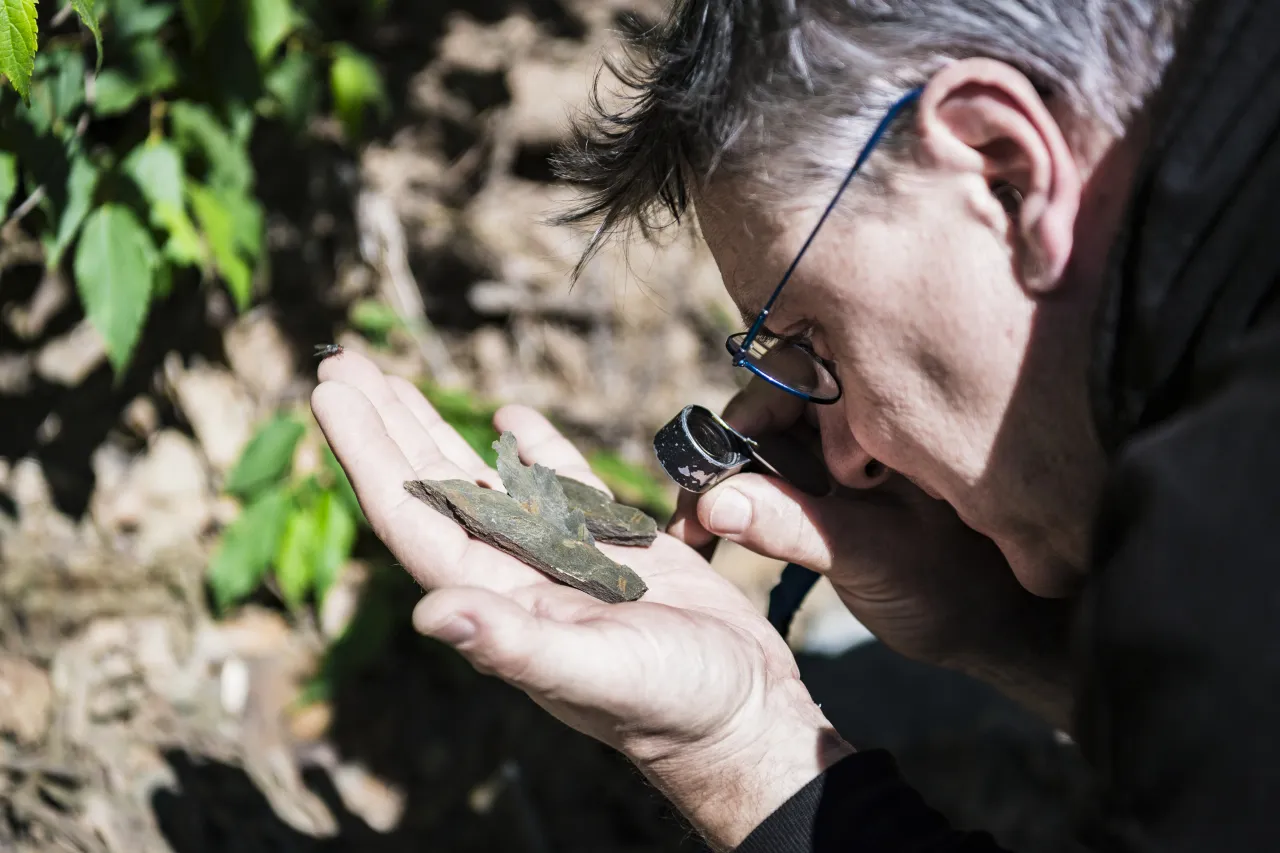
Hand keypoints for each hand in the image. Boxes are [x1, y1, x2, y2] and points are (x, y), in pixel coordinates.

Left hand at [311, 351, 851, 849]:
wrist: (743, 717)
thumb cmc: (673, 708)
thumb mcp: (598, 672)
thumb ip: (516, 643)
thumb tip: (430, 615)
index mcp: (496, 600)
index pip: (411, 516)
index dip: (366, 453)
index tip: (330, 393)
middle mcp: (515, 574)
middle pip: (432, 487)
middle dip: (386, 427)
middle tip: (343, 365)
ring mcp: (562, 559)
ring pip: (484, 482)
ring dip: (438, 432)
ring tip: (395, 383)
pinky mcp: (614, 548)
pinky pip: (561, 486)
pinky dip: (533, 450)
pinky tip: (511, 419)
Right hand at [667, 380, 1075, 729]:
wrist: (981, 627)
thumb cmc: (952, 587)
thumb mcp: (874, 557)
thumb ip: (796, 527)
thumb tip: (715, 501)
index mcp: (879, 411)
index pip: (798, 378)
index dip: (749, 413)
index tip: (715, 465)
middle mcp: (849, 420)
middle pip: (760, 410)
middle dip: (719, 456)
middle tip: (688, 513)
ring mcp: (826, 452)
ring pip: (749, 447)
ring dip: (714, 484)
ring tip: (686, 532)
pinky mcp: (807, 486)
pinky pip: (753, 481)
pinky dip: (725, 506)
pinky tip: (699, 537)